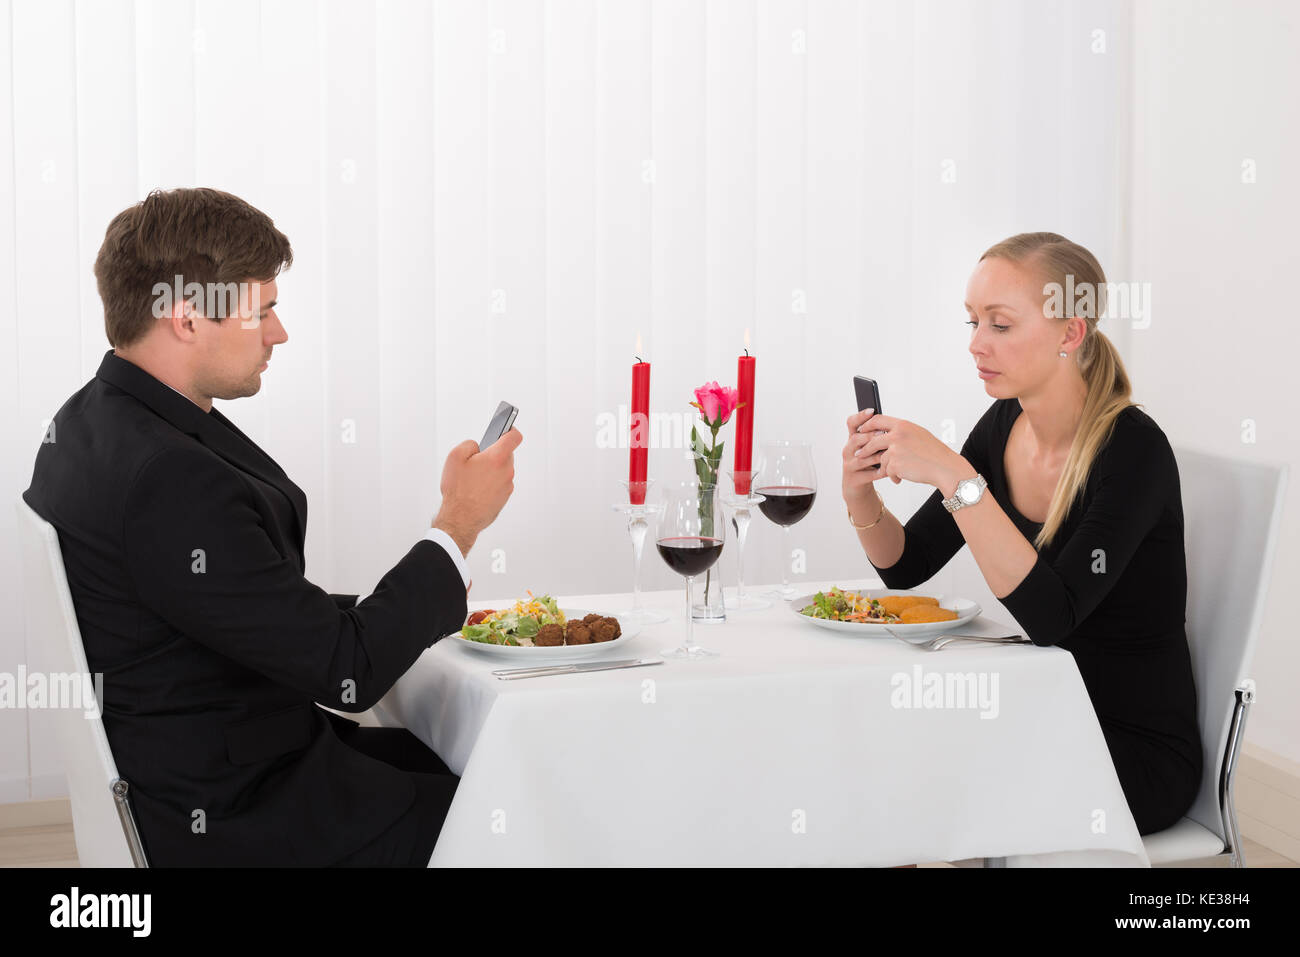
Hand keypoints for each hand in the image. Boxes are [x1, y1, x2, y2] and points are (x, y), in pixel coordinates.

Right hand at [433, 428, 522, 555]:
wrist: (461, 519)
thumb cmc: (458, 490)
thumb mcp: (455, 457)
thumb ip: (470, 444)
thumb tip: (478, 446)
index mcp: (497, 457)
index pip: (514, 436)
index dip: (510, 429)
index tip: (505, 428)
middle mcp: (507, 470)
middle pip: (506, 454)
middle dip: (493, 453)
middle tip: (478, 458)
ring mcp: (507, 485)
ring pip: (502, 470)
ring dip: (491, 469)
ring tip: (474, 476)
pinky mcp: (505, 497)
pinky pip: (500, 483)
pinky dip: (491, 482)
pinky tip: (477, 487)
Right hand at [842, 409, 891, 511]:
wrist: (858, 487)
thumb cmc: (868, 464)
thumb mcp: (870, 448)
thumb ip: (876, 436)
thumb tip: (893, 423)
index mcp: (852, 439)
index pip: (851, 423)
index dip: (860, 416)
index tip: (871, 411)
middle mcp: (848, 450)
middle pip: (855, 439)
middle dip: (870, 436)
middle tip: (884, 434)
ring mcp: (849, 465)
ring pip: (863, 458)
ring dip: (878, 455)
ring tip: (890, 454)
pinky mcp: (854, 479)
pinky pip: (869, 474)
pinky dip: (882, 471)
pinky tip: (890, 470)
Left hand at [852, 413, 963, 490]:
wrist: (944, 467)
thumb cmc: (933, 452)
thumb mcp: (917, 434)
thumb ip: (900, 431)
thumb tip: (884, 431)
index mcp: (903, 425)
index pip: (877, 420)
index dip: (866, 426)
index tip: (861, 431)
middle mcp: (897, 435)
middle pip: (872, 441)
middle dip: (864, 449)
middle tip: (859, 454)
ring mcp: (895, 449)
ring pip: (881, 459)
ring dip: (887, 467)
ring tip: (898, 471)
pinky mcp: (895, 464)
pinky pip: (887, 471)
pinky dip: (893, 476)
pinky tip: (901, 477)